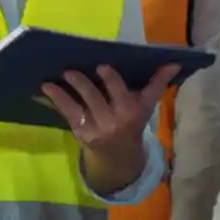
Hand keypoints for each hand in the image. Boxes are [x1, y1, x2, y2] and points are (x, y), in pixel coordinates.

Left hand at [41, 64, 179, 182]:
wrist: (120, 156)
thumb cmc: (133, 121)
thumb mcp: (147, 104)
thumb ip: (157, 82)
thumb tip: (173, 62)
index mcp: (131, 110)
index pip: (120, 92)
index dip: (110, 80)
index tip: (101, 66)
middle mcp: (113, 121)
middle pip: (95, 97)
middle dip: (82, 83)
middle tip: (70, 69)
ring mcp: (96, 128)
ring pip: (78, 105)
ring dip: (66, 89)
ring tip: (57, 74)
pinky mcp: (81, 133)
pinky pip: (67, 113)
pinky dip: (56, 98)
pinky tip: (46, 87)